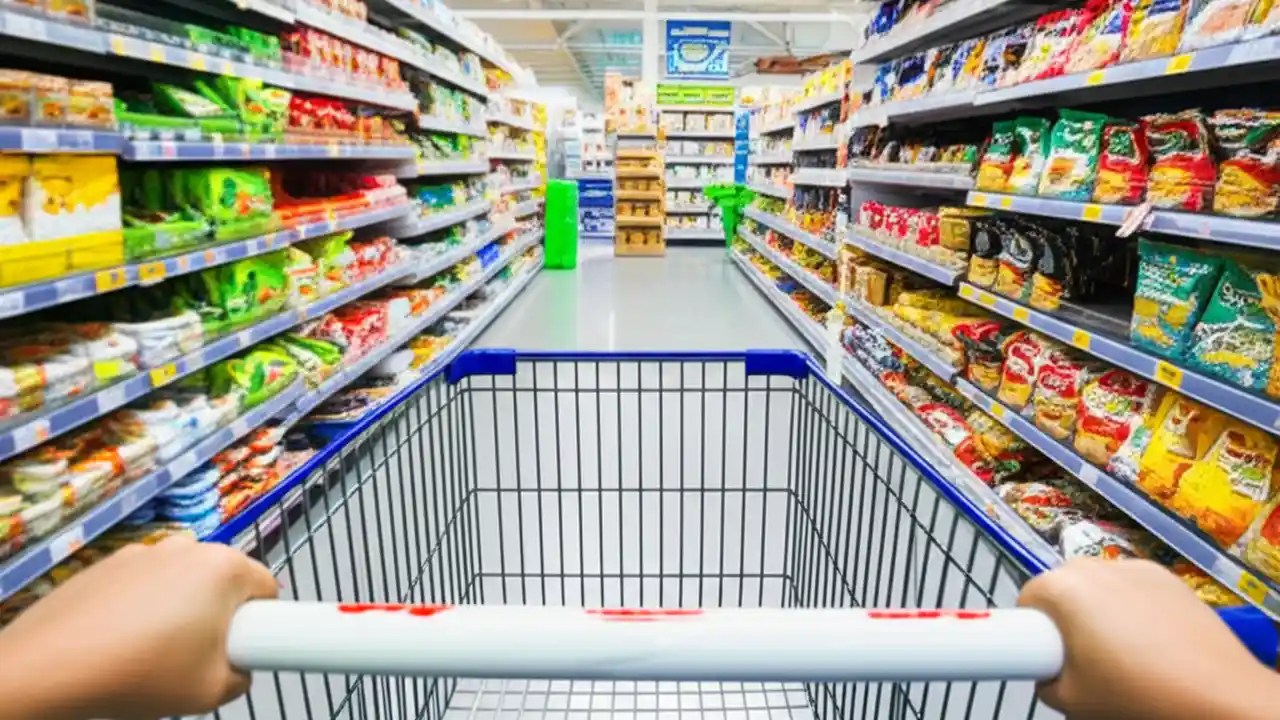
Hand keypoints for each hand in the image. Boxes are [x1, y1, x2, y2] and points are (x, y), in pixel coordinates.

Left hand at [0, 534, 275, 719]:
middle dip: (219, 615)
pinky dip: (141, 608)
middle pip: (224, 581)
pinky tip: (121, 643)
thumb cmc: (136, 675)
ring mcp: (144, 552)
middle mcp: (187, 548)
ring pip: (183, 582)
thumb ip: (241, 676)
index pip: (268, 588)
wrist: (48, 670)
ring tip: (153, 654)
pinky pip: (143, 584)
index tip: (242, 647)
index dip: (263, 622)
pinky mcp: (107, 564)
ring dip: (181, 610)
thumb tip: (236, 669)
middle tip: (198, 658)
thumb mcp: (213, 691)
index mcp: (224, 568)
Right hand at [1019, 558, 1278, 719]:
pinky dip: (1133, 609)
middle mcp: (1094, 566)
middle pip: (1062, 589)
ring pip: (1099, 588)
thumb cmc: (1139, 695)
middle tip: (1085, 661)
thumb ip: (1044, 680)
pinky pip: (1132, 589)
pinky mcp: (1167, 577)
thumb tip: (1051, 673)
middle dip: (1066, 620)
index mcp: (1062, 589)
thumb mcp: (1070, 701)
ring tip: (1123, 655)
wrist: (1218, 696)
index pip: (1026, 601)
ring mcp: (1134, 568)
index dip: (1030, 631)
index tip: (1048, 655)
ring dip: (1099, 611)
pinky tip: (1151, 643)